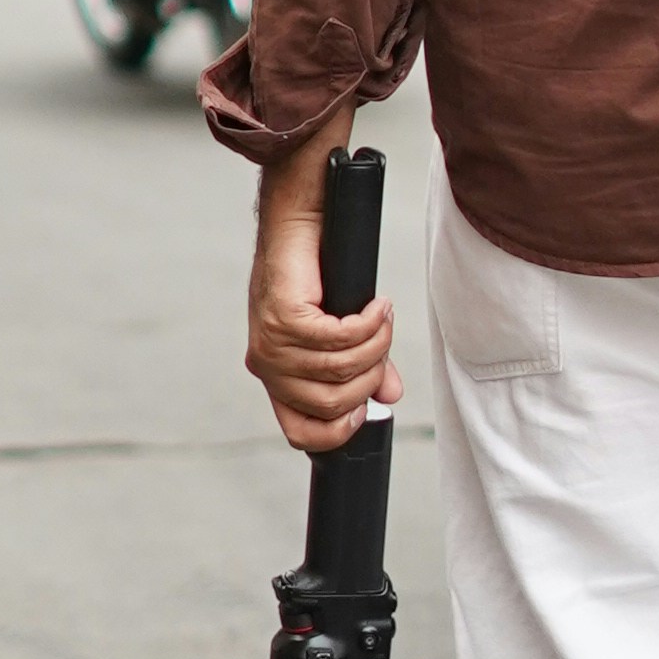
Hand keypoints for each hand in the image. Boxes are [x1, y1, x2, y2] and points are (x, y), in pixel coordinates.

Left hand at [245, 137, 397, 453]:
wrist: (298, 225)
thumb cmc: (316, 275)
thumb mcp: (340, 330)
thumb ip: (363, 366)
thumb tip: (391, 395)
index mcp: (277, 377)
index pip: (300, 432)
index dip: (339, 431)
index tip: (368, 408)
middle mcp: (268, 367)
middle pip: (332, 403)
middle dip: (370, 376)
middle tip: (383, 344)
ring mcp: (272, 344)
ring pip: (340, 370)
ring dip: (375, 344)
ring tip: (383, 319)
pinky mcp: (284, 319)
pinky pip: (340, 338)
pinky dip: (368, 324)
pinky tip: (377, 306)